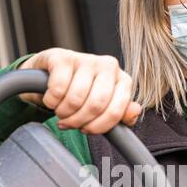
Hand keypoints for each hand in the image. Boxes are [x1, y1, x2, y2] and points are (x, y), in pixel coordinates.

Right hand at [20, 48, 141, 133]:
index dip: (98, 126)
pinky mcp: (63, 57)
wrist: (52, 74)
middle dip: (78, 121)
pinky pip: (58, 88)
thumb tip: (134, 111)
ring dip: (63, 112)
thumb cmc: (82, 93)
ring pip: (76, 99)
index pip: (116, 111)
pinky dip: (51, 101)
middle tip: (69, 123)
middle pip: (96, 105)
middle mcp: (108, 66)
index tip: (86, 129)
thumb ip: (121, 114)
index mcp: (123, 80)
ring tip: (60, 112)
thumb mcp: (104, 107)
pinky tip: (51, 99)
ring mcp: (86, 58)